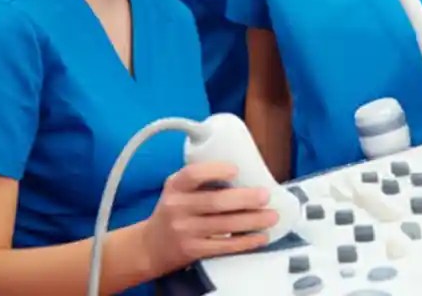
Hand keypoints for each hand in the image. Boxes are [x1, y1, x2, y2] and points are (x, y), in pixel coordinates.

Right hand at [140, 161, 279, 275]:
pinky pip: (224, 246)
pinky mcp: (193, 251)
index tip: (235, 170)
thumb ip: (200, 182)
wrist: (150, 247)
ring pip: (224, 225)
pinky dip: (245, 242)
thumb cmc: (172, 212)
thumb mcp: (177, 190)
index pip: (193, 175)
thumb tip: (243, 175)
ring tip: (272, 216)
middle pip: (215, 202)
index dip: (215, 171)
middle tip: (265, 195)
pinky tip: (260, 237)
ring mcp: (185, 231)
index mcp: (175, 186)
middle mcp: (178, 207)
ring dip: (252, 221)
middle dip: (244, 199)